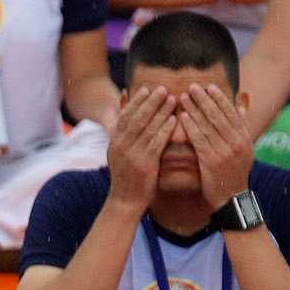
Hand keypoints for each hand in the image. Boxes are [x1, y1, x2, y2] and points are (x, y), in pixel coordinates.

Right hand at [104, 84, 171, 211]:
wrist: (124, 200)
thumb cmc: (125, 175)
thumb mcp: (117, 152)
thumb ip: (121, 132)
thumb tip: (124, 113)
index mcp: (114, 141)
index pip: (125, 115)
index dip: (136, 101)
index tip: (147, 89)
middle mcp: (121, 146)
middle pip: (137, 118)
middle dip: (151, 102)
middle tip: (163, 88)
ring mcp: (132, 155)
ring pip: (148, 128)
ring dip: (161, 112)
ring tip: (173, 99)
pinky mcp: (145, 165)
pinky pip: (156, 143)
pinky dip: (165, 130)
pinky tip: (174, 120)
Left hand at [179, 83, 250, 211]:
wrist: (232, 198)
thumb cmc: (233, 171)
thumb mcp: (243, 148)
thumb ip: (241, 126)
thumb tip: (241, 103)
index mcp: (245, 138)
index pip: (232, 113)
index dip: (220, 99)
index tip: (209, 86)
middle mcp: (237, 143)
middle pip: (219, 116)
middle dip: (205, 100)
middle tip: (192, 86)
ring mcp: (225, 152)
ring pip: (208, 126)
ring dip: (195, 109)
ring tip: (183, 97)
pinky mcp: (212, 161)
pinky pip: (200, 140)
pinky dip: (191, 127)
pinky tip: (182, 117)